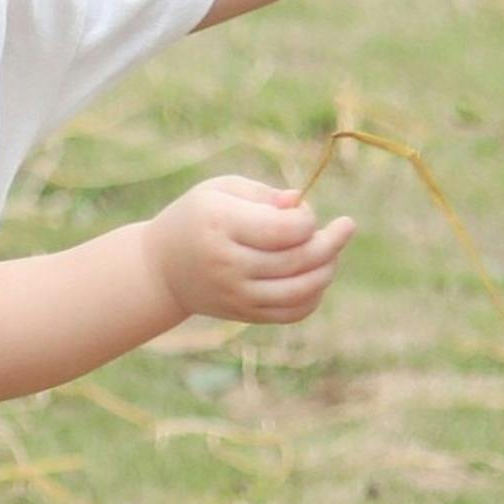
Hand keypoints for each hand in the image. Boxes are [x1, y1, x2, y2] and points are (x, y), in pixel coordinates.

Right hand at [148, 176, 353, 324]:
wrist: (159, 268)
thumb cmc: (197, 218)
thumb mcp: (219, 190)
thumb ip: (263, 194)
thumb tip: (300, 205)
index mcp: (220, 225)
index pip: (288, 229)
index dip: (308, 218)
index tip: (300, 211)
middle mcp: (227, 263)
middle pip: (301, 259)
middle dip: (332, 242)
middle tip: (344, 228)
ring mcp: (236, 293)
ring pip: (302, 290)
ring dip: (328, 270)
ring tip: (331, 254)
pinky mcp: (243, 313)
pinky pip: (293, 312)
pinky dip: (314, 296)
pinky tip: (314, 278)